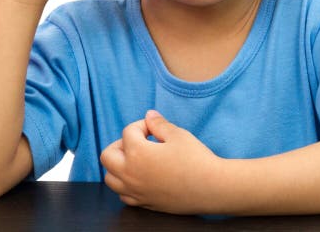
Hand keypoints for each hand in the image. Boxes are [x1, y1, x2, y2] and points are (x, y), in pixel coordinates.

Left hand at [100, 110, 225, 213]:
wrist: (212, 188)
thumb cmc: (196, 160)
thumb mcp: (178, 135)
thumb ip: (159, 124)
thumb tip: (149, 115)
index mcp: (137, 153)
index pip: (128, 132)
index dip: (142, 125)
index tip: (155, 127)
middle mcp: (130, 174)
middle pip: (108, 155)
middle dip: (121, 144)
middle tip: (140, 141)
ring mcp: (135, 191)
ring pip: (110, 178)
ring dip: (118, 165)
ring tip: (137, 159)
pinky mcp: (143, 203)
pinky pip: (122, 194)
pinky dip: (125, 184)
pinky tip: (141, 177)